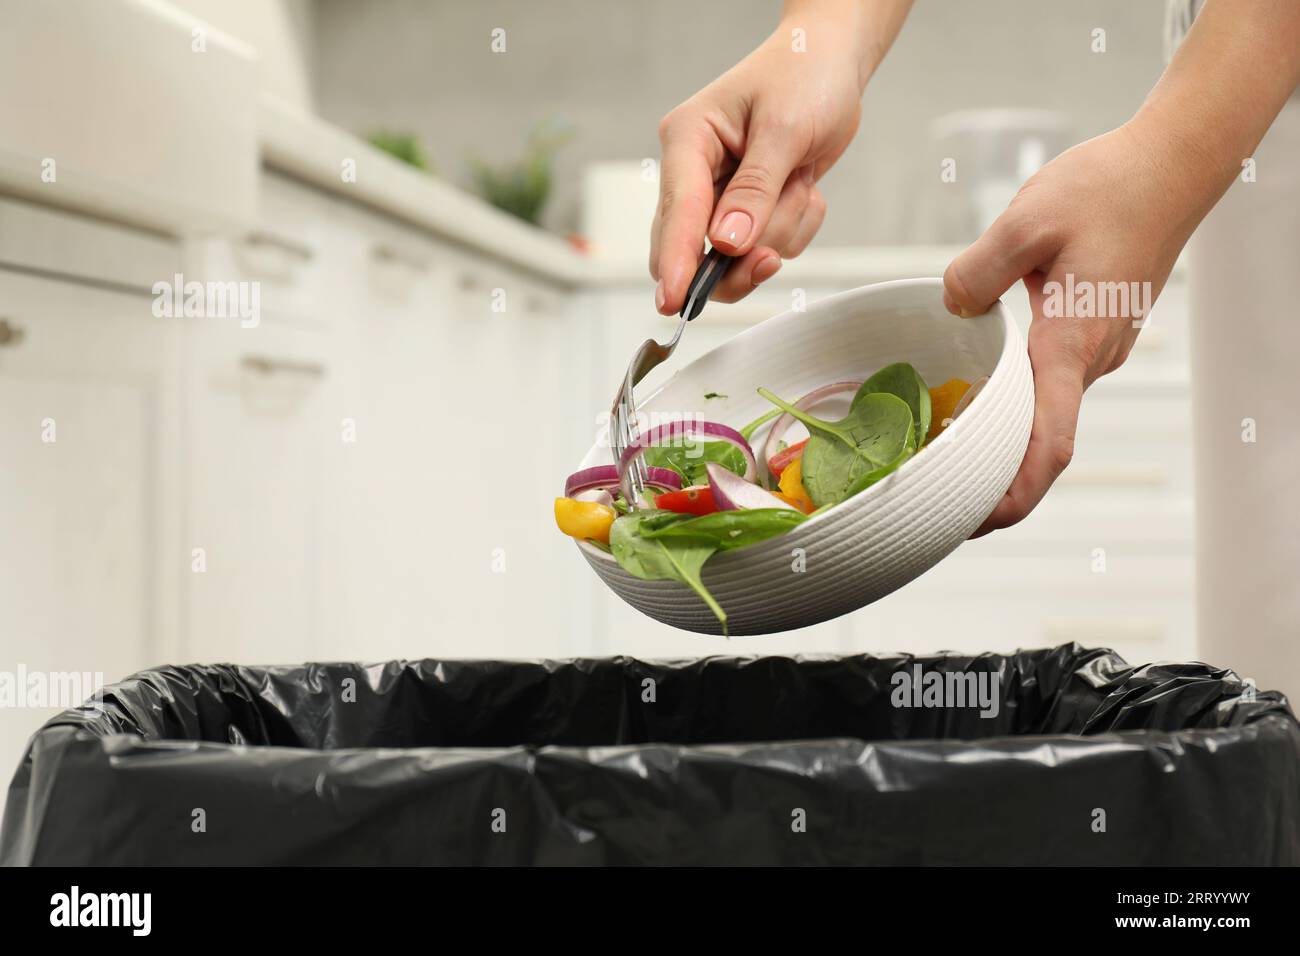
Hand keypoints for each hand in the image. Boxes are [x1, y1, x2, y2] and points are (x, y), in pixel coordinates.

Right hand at [650, 18, 867, 312]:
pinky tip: (802, 187)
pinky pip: (766, 248)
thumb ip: (755, 190)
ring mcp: (718, 195)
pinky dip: (794, 228)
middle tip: (769, 258)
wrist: (831, 64)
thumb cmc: (804, 77)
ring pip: (734, 256)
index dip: (677, 261)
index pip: (676, 212)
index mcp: (687, 140)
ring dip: (778, 232)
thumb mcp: (785, 129)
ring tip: (799, 183)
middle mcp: (694, 172)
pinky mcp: (745, 211)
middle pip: (691, 250)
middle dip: (737, 258)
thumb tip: (726, 243)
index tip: (674, 301)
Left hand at [943, 123, 1201, 535]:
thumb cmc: (1107, 188)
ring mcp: (1100, 347)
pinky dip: (1020, 401)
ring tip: (946, 448)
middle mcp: (1092, 357)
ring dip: (1006, 436)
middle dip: (998, 477)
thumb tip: (952, 306)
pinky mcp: (1097, 330)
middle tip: (937, 493)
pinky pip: (1054, 379)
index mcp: (1073, 343)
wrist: (1171, 163)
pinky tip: (979, 391)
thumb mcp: (1025, 222)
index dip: (1017, 492)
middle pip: (1044, 439)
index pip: (1050, 442)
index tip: (982, 523)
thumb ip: (977, 273)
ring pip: (1049, 409)